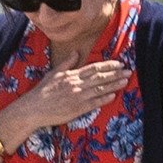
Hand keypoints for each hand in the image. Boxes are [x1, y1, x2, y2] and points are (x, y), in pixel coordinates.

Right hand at [0, 59, 130, 139]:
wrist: (33, 108)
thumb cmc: (42, 91)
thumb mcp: (54, 73)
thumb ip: (67, 63)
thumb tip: (76, 52)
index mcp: (71, 75)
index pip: (94, 68)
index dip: (108, 66)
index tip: (119, 63)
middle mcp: (77, 84)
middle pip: (100, 77)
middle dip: (116, 74)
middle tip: (129, 71)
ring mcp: (78, 97)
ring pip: (100, 89)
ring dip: (114, 85)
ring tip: (125, 81)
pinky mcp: (77, 109)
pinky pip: (94, 103)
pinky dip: (104, 99)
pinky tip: (113, 95)